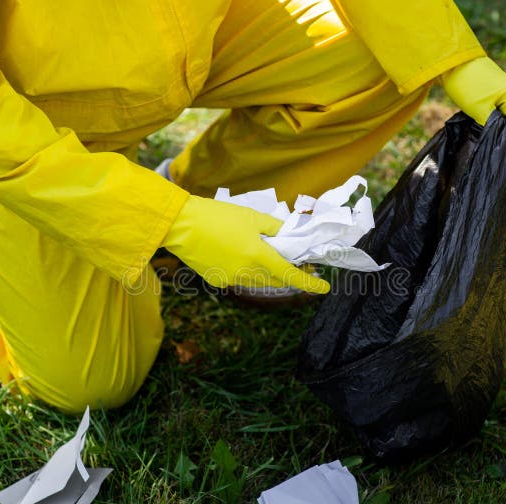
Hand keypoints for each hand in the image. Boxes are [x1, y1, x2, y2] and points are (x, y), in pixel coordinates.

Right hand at [162, 195, 329, 292]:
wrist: (181, 224)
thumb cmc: (217, 215)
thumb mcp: (252, 217)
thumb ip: (275, 229)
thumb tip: (290, 237)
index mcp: (257, 255)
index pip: (290, 275)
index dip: (310, 282)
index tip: (325, 286)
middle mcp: (246, 272)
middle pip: (276, 280)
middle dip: (288, 273)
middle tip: (297, 260)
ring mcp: (230, 279)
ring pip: (259, 281)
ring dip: (268, 272)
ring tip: (265, 253)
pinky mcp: (217, 280)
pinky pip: (240, 279)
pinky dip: (247, 270)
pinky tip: (238, 254)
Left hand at [441, 57, 505, 144]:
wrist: (455, 62)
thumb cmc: (466, 84)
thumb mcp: (478, 110)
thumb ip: (493, 127)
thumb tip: (502, 142)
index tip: (497, 150)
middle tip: (487, 141)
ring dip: (501, 125)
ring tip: (484, 129)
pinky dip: (498, 117)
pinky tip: (485, 120)